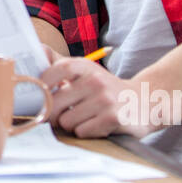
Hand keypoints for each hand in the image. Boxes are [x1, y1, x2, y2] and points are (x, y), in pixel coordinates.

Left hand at [39, 50, 153, 139]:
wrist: (145, 101)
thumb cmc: (106, 89)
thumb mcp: (86, 71)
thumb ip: (59, 63)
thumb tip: (36, 50)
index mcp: (85, 66)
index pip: (54, 71)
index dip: (41, 85)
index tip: (39, 95)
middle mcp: (95, 80)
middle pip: (54, 103)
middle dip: (54, 113)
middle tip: (62, 114)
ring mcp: (105, 99)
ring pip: (66, 121)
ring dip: (71, 124)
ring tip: (85, 118)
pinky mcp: (113, 118)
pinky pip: (82, 132)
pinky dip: (85, 132)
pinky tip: (97, 124)